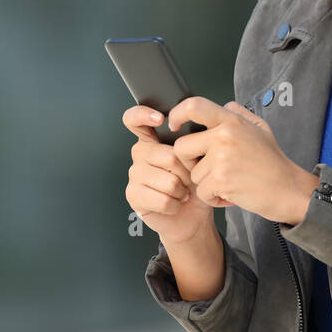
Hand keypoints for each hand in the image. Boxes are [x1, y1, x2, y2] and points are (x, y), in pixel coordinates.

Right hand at [121, 105, 216, 245]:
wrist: (191, 216)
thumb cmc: (194, 185)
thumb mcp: (198, 159)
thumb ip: (193, 141)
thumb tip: (197, 129)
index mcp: (153, 139)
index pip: (135, 118)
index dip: (143, 114)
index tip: (160, 118)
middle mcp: (140, 153)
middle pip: (169, 156)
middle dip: (187, 173)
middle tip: (188, 179)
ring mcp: (134, 173)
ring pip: (168, 181)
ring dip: (182, 191)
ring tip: (181, 192)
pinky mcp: (133, 194)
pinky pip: (162, 200)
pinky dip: (175, 205)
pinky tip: (174, 204)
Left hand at [167, 97, 317, 224]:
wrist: (289, 190)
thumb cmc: (273, 162)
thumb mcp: (260, 128)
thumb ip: (239, 114)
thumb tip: (223, 105)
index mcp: (231, 120)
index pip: (194, 106)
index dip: (177, 114)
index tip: (173, 125)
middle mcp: (224, 136)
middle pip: (182, 147)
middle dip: (190, 163)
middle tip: (209, 170)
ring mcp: (222, 158)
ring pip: (193, 174)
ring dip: (207, 184)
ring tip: (229, 183)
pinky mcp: (221, 180)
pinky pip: (201, 192)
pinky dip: (213, 198)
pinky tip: (230, 194)